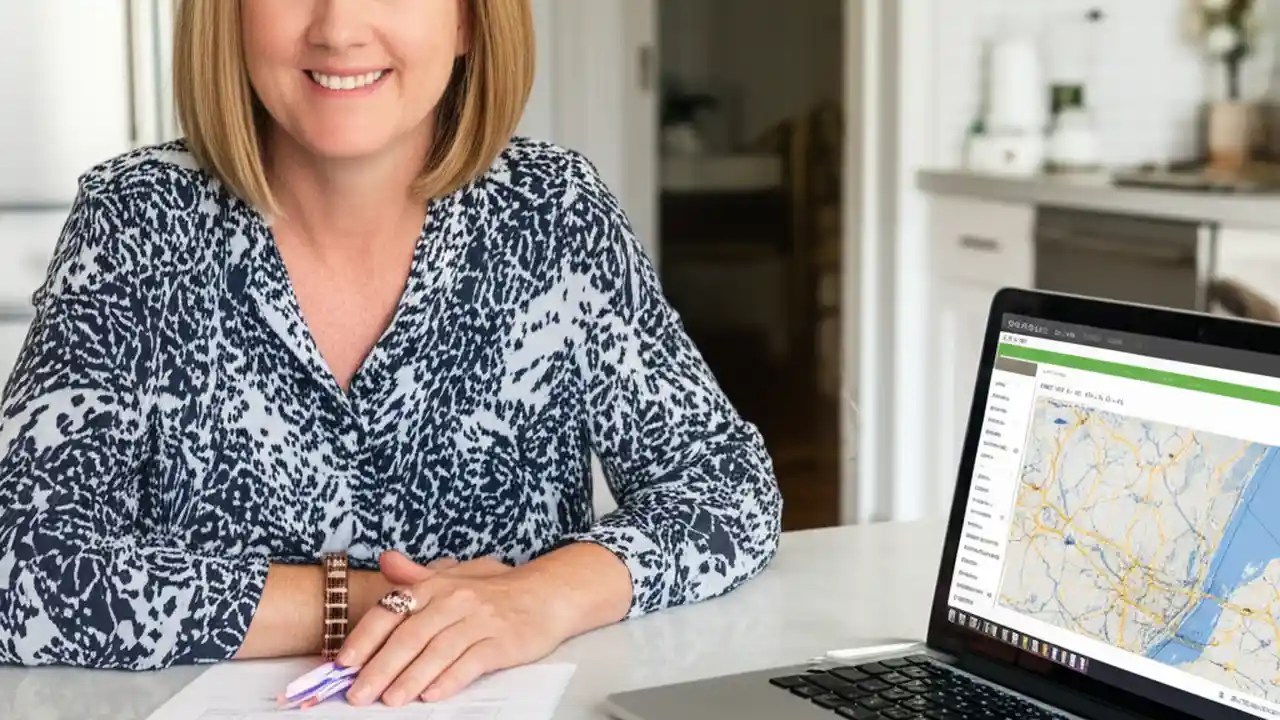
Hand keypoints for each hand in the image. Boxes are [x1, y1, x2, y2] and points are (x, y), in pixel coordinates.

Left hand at [340, 551, 568, 706]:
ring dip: (410, 679)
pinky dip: (449, 680)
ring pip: (437, 652)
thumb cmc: (495, 591)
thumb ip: (416, 575)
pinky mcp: (503, 642)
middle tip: (358, 694)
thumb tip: (385, 560)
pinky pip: (471, 663)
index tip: (343, 663)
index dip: (365, 638)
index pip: (392, 610)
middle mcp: (455, 600)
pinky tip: (431, 695)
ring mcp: (480, 620)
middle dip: (380, 668)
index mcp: (437, 585)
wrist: (547, 593)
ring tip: (389, 700)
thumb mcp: (455, 576)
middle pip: (410, 636)